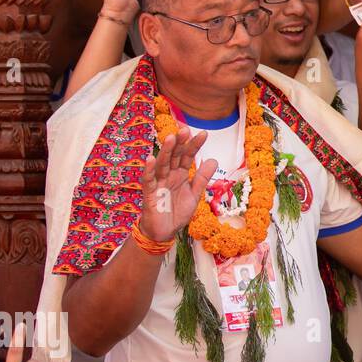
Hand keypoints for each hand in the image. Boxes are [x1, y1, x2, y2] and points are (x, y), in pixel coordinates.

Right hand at [139, 128, 216, 242]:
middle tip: (185, 129)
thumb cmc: (178, 211)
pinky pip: (148, 180)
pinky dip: (149, 170)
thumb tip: (213, 160)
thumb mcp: (195, 194)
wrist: (165, 231)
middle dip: (179, 143)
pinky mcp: (149, 193)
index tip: (203, 133)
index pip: (188, 156)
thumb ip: (202, 178)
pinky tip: (151, 158)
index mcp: (181, 174)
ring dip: (165, 151)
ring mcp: (158, 183)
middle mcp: (169, 175)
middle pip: (174, 156)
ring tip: (170, 138)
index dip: (194, 145)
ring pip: (162, 164)